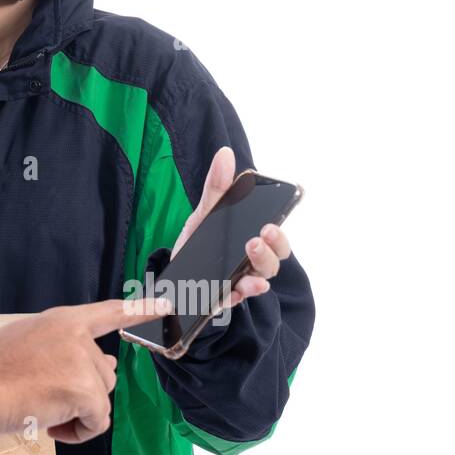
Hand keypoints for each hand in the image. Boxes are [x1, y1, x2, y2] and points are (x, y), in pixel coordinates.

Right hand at [0, 296, 170, 444]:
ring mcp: (82, 360)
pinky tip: (51, 426)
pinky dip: (78, 432)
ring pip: (101, 399)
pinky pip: (97, 422)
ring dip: (77, 414)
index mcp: (61, 321)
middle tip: (46, 400)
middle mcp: (76, 335)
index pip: (108, 312)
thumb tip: (111, 362)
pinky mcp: (84, 388)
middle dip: (82, 394)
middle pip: (105, 373)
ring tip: (43, 411)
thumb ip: (67, 350)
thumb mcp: (28, 346)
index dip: (139, 310)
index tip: (166, 303)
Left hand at [169, 146, 291, 310]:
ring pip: (258, 282)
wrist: (175, 266)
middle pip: (272, 262)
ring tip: (250, 267)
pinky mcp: (221, 296)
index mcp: (253, 241)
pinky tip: (235, 290)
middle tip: (258, 238)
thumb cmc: (200, 238)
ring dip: (257, 276)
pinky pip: (233, 300)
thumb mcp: (205, 212)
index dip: (279, 235)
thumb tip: (225, 154)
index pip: (277, 241)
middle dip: (270, 251)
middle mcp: (251, 263)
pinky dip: (235, 296)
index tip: (271, 224)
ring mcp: (238, 281)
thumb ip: (217, 187)